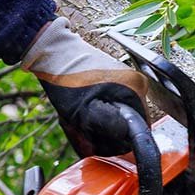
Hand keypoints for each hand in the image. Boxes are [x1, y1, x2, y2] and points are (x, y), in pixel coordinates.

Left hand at [23, 17, 151, 156]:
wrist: (53, 53)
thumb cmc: (65, 79)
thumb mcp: (83, 110)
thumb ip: (108, 125)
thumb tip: (126, 136)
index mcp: (135, 88)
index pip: (140, 129)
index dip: (120, 140)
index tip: (99, 139)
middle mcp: (137, 83)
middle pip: (129, 123)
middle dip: (107, 133)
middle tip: (83, 130)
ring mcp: (127, 80)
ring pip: (120, 116)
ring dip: (101, 124)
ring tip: (79, 119)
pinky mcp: (117, 79)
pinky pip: (114, 105)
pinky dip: (99, 113)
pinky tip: (82, 111)